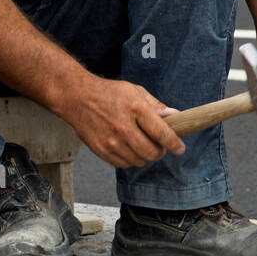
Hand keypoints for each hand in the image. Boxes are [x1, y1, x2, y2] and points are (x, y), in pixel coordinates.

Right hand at [61, 75, 184, 167]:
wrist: (76, 97)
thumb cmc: (107, 93)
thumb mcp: (134, 91)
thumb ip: (155, 106)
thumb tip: (175, 116)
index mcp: (134, 108)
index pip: (161, 133)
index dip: (174, 143)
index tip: (180, 148)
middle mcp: (122, 127)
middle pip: (151, 152)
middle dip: (160, 152)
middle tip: (160, 147)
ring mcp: (110, 141)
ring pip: (138, 161)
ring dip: (145, 156)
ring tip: (142, 145)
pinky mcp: (100, 150)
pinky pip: (123, 164)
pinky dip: (130, 159)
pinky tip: (128, 148)